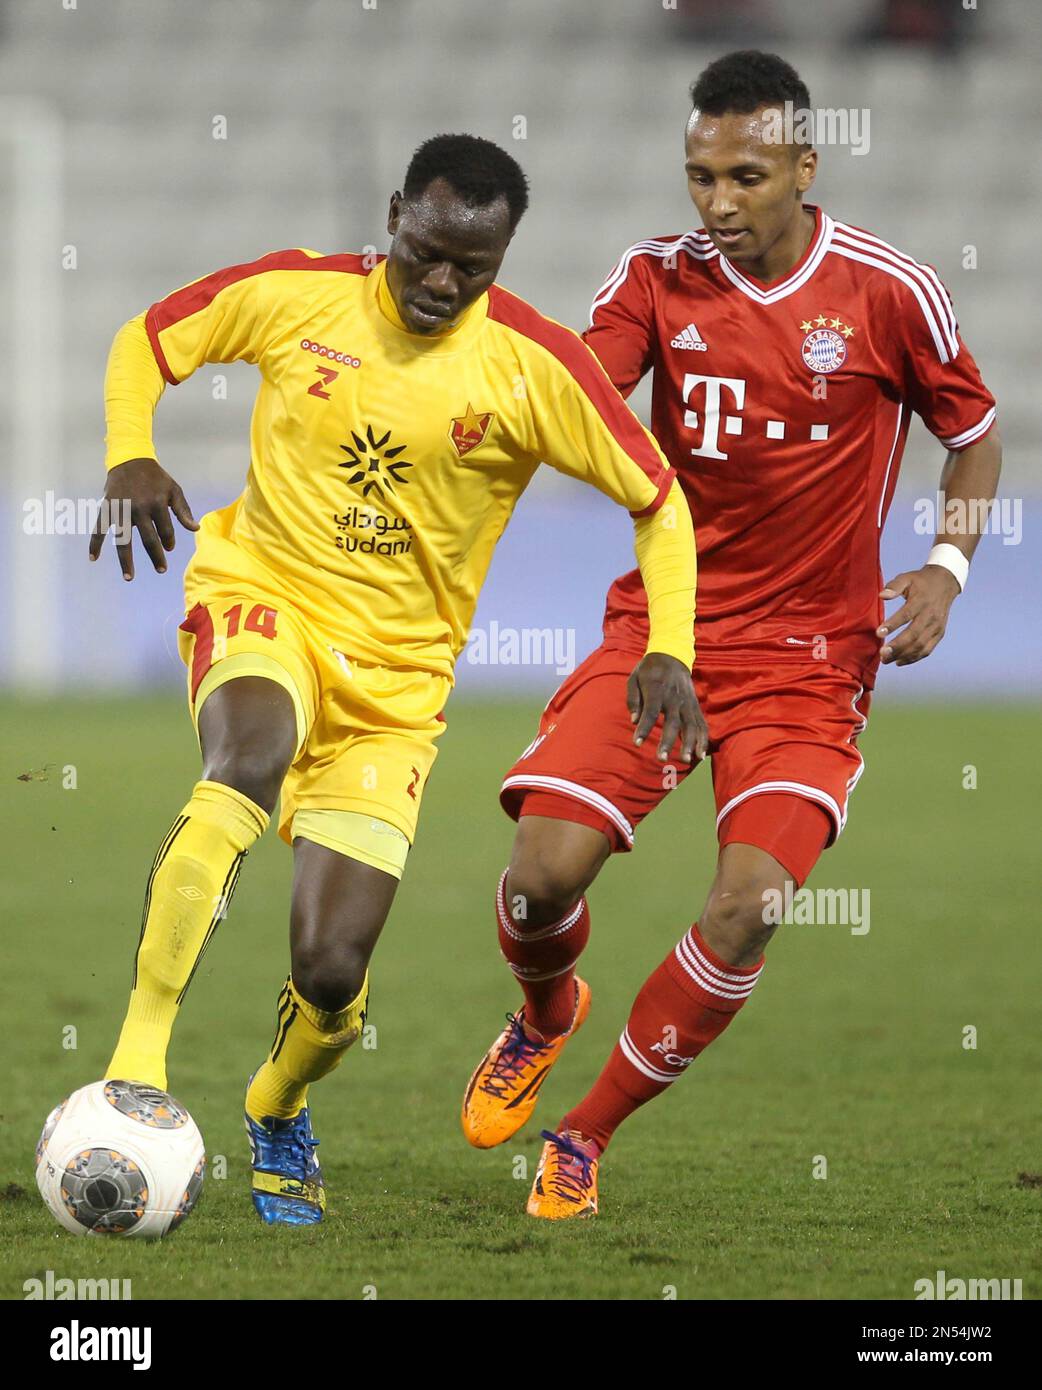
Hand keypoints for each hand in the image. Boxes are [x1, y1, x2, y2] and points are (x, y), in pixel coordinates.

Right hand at [88, 458, 197, 579]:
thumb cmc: (155, 477)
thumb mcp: (174, 490)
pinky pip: (99, 528)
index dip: (169, 541)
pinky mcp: (107, 508)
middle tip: (161, 570)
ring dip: (126, 560)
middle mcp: (138, 509)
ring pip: (123, 540)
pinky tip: (93, 558)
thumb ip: (183, 510)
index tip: (168, 548)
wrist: (130, 459)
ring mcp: (121, 510)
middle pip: (148, 540)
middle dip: (155, 556)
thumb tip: (194, 529)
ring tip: (130, 577)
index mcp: (157, 504)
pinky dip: (94, 542)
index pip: (166, 530)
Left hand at [627, 652, 707, 762]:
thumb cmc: (648, 670)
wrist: (672, 655)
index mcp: (656, 690)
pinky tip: (700, 755)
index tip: (637, 743)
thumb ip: (633, 700)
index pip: (650, 712)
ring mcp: (687, 702)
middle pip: (672, 722)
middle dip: (667, 741)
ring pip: (691, 725)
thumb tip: (634, 720)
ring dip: (689, 744)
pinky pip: (701, 724)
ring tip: (685, 760)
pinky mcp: (695, 706)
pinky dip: (702, 739)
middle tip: (660, 759)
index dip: (644, 728)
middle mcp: (674, 697)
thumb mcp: (634, 678)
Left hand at [877, 565, 960, 664]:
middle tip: (882, 654)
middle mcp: (931, 616)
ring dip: (903, 655)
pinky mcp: (939, 634)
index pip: (906, 615)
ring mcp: (937, 626)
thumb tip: (882, 596)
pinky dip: (914, 658)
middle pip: (914, 634)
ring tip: (886, 660)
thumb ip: (894, 586)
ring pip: (921, 645)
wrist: (945, 583)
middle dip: (897, 646)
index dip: (892, 625)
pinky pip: (927, 649)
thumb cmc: (921, 582)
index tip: (878, 633)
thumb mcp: (907, 578)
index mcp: (921, 601)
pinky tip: (899, 661)